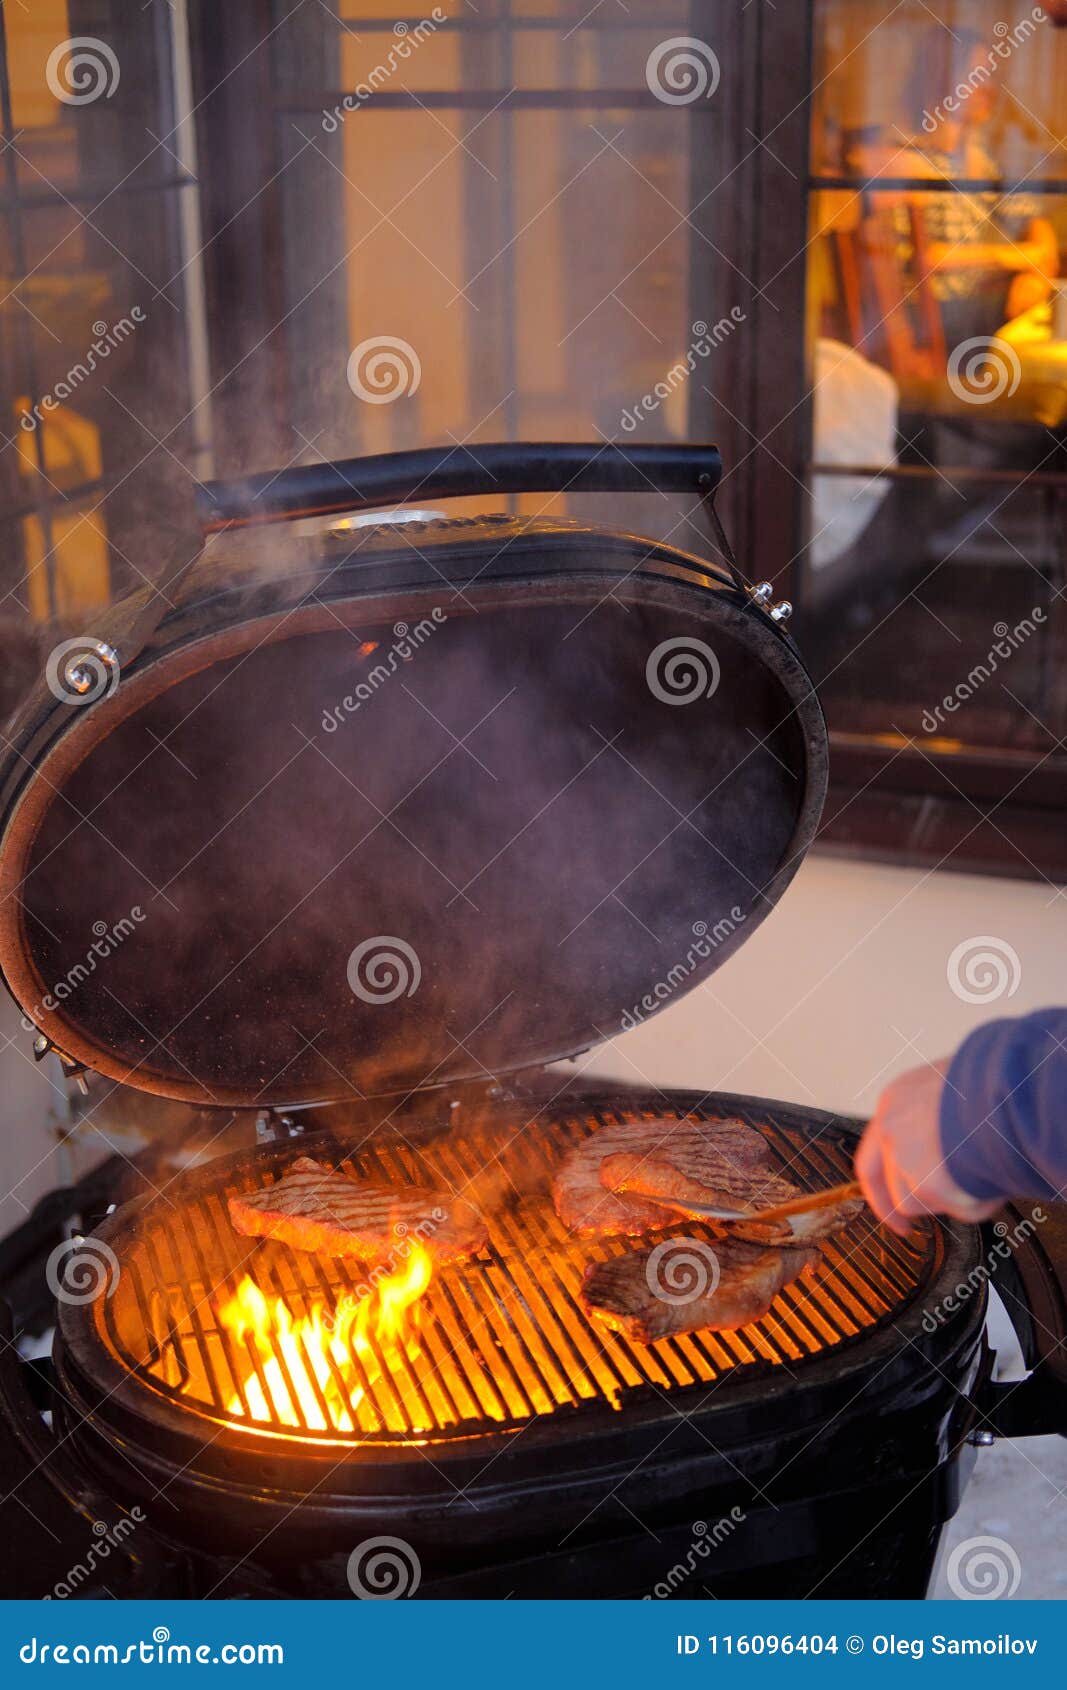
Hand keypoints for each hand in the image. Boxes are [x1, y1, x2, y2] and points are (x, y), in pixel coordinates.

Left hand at [856, 1061, 1001, 1234]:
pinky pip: (959, 1209)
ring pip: (918, 1202)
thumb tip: (949, 1143)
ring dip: (948, 1199)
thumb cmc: (990, 1082)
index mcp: (896, 1101)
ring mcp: (907, 1158)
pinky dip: (978, 1204)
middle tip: (904, 1230)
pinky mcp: (929, 1183)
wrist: (1007, 1088)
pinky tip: (994, 1182)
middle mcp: (892, 1129)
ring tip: (980, 1176)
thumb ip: (937, 1118)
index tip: (885, 1198)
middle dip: (892, 1213)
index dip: (879, 1182)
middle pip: (886, 1186)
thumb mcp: (952, 1088)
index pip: (874, 1152)